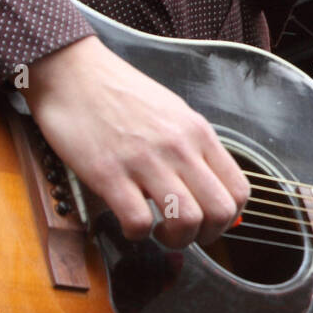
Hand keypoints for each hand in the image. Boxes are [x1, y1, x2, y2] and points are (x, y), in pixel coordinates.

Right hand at [22, 36, 249, 246]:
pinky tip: (129, 223)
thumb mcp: (174, 113)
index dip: (230, 218)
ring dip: (176, 239)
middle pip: (220, 212)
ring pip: (185, 220)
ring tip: (159, 231)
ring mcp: (145, 161)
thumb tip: (211, 187)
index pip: (239, 190)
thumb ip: (194, 148)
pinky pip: (138, 221)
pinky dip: (137, 234)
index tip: (211, 223)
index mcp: (199, 134)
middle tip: (186, 234)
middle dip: (208, 236)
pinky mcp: (108, 174)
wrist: (73, 72)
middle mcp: (179, 148)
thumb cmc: (122, 95)